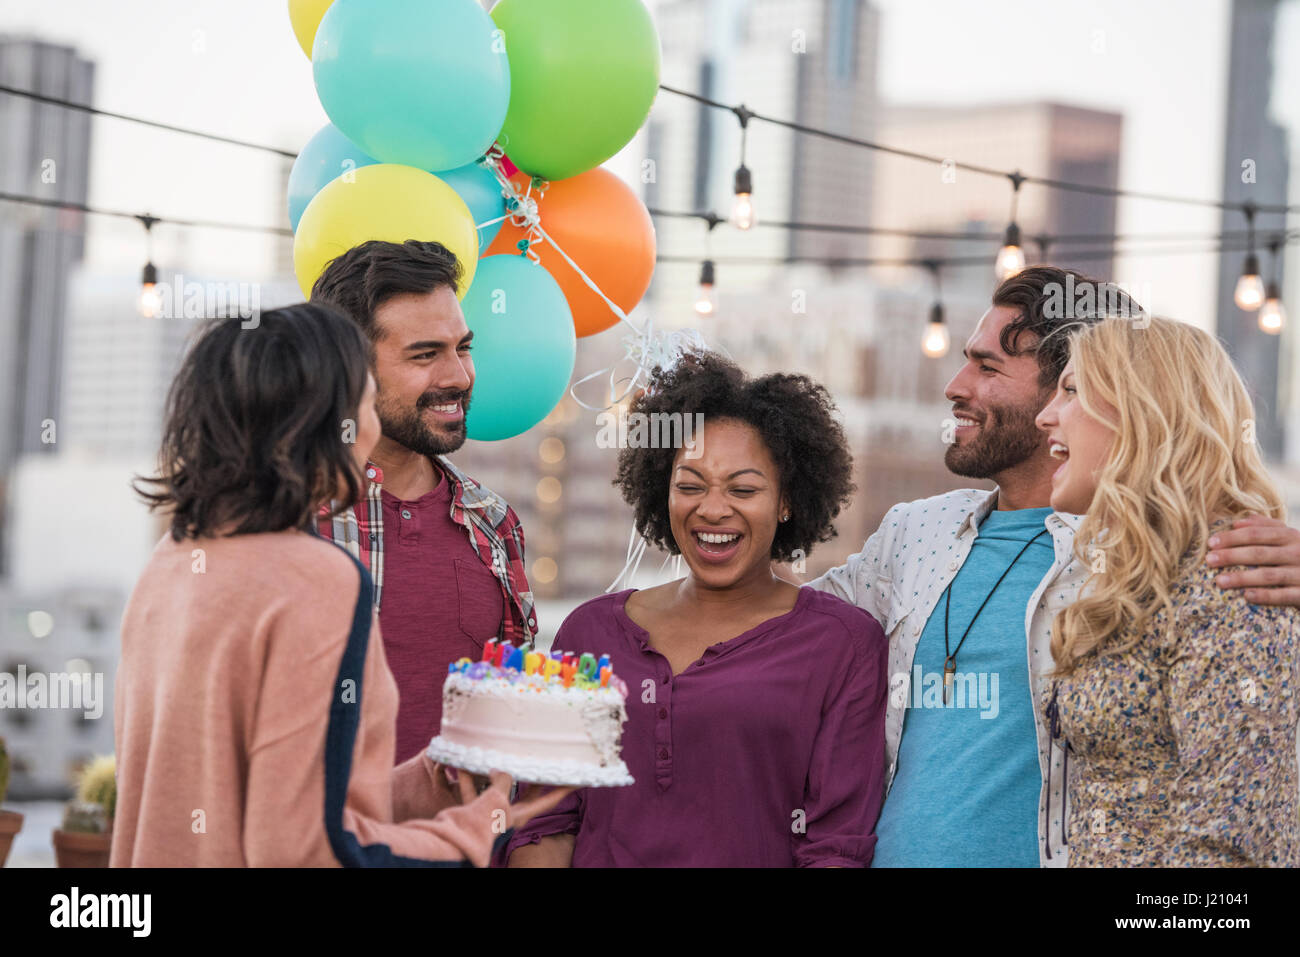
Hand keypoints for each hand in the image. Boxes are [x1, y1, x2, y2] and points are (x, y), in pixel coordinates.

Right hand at [444, 766, 576, 828]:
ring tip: (499, 754)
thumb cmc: (482, 825)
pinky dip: (469, 776)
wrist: (455, 843)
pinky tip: (464, 761)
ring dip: (496, 771)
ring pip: (498, 787)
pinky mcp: (474, 811)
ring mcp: (492, 813)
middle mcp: (510, 813)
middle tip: (543, 757)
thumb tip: (497, 770)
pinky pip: (474, 790)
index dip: (566, 788)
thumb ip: (502, 780)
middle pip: (528, 791)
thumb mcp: (498, 799)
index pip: (551, 799)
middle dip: (533, 774)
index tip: (581, 778)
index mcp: (523, 814)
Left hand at [1205, 515, 1299, 605]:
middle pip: (1259, 552)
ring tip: (1219, 581)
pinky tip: (1247, 596)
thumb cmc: (1298, 558)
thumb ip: (1266, 527)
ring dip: (1242, 578)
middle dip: (1232, 555)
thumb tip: (1238, 521)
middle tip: (1209, 560)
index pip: (1257, 534)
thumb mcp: (1288, 539)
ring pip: (1269, 574)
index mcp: (1291, 536)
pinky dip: (1266, 595)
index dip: (1233, 537)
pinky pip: (1285, 595)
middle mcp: (1298, 552)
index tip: (1210, 543)